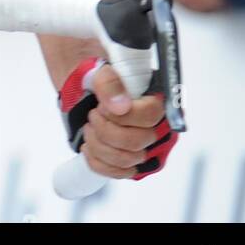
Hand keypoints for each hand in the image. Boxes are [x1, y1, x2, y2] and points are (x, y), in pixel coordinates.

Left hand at [60, 57, 176, 180]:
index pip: (150, 116)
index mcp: (157, 101)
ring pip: (126, 160)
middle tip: (93, 114)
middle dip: (105, 129)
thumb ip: (110, 83)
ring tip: (90, 127)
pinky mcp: (132, 162)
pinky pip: (118, 173)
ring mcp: (146, 148)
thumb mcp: (101, 71)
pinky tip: (89, 146)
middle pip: (136, 142)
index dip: (121, 115)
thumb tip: (121, 107)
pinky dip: (97, 161)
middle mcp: (158, 127)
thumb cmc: (99, 80)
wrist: (86, 88)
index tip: (102, 106)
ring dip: (98, 144)